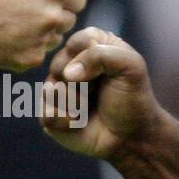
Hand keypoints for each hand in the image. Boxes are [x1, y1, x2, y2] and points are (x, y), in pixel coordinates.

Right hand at [0, 0, 86, 69]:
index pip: (78, 1)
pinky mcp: (32, 58)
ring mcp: (45, 39)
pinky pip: (40, 54)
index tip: (43, 0)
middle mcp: (56, 15)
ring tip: (16, 24)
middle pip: (69, 21)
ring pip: (56, 39)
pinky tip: (10, 38)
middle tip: (26, 12)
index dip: (63, 1)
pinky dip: (27, 49)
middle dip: (53, 17)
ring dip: (42, 34)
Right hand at [40, 26, 164, 159]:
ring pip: (49, 90)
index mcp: (92, 46)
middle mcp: (71, 64)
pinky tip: (78, 122)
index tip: (108, 72)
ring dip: (74, 103)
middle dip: (81, 83)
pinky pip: (45, 113)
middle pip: (58, 64)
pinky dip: (64, 120)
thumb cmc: (133, 100)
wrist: (132, 137)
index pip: (76, 42)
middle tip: (97, 93)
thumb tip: (67, 74)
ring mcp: (59, 89)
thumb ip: (102, 55)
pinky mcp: (52, 112)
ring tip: (89, 108)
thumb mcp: (132, 68)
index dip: (88, 59)